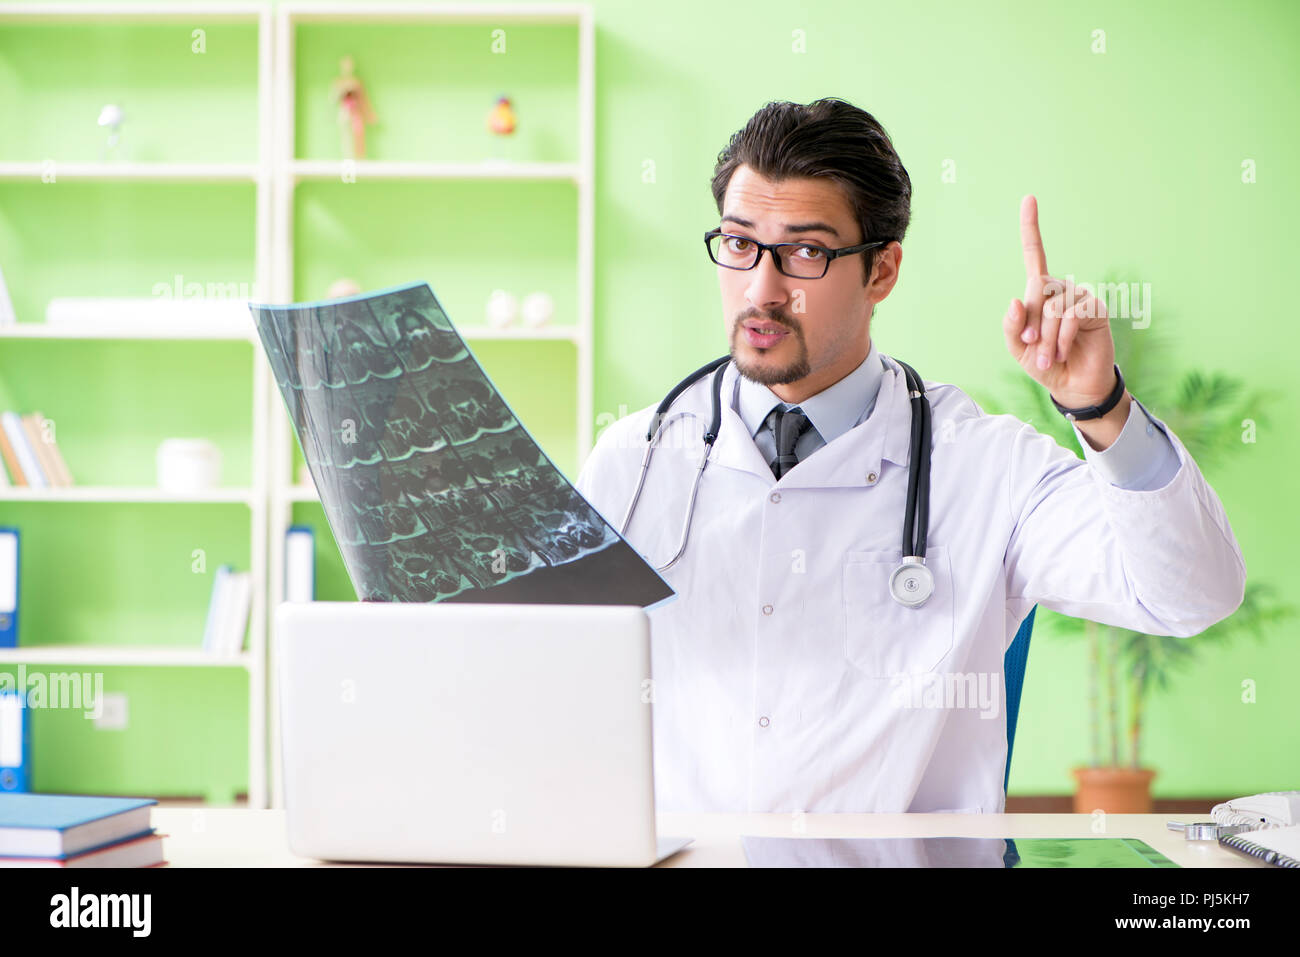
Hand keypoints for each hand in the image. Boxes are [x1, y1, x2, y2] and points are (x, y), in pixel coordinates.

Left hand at [1003, 195, 1117, 408]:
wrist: (1073, 386)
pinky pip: (1071, 316)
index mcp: (1040, 294)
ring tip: (1049, 358)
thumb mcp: (1018, 348)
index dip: (1031, 228)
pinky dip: (1061, 338)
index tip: (1029, 198)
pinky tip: (1063, 352)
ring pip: (1052, 308)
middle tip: (1032, 349)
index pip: (1035, 256)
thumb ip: (1012, 326)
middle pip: (1037, 292)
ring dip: (1046, 338)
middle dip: (1031, 325)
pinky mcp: (1096, 308)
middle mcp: (1061, 289)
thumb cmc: (1044, 364)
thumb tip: (1015, 299)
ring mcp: (1080, 296)